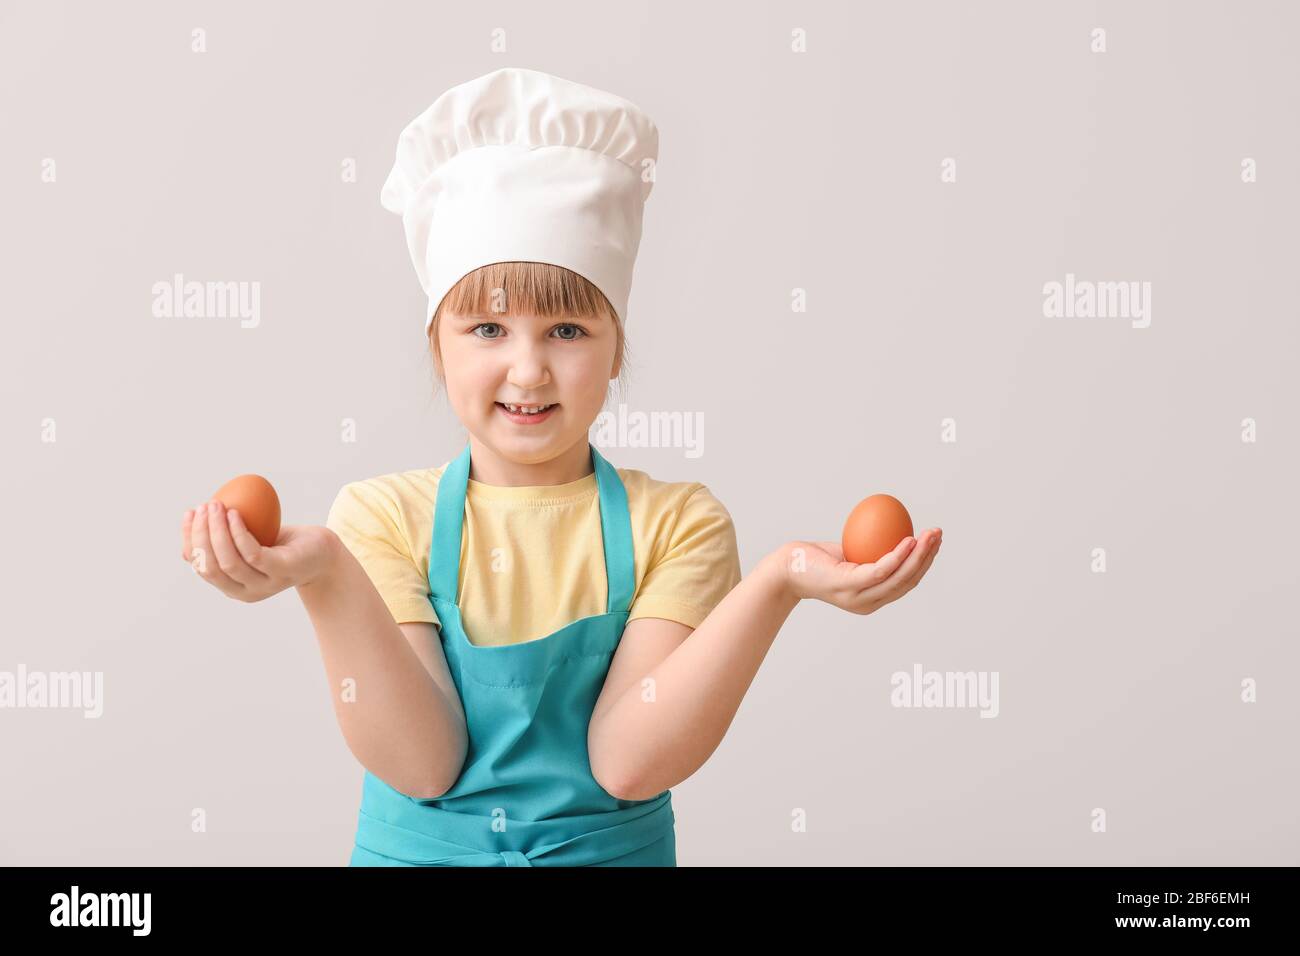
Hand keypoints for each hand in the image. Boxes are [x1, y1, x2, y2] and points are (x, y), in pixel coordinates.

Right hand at [181, 499, 337, 602]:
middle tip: (203, 507)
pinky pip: (253, 554)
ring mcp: (264, 585)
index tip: (189, 514)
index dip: (190, 540)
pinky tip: (235, 513)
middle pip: (210, 567)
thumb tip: (194, 522)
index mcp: (232, 586)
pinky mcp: (281, 572)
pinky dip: (239, 533)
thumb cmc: (281, 545)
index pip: (201, 566)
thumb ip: (225, 539)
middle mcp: (245, 592)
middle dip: (200, 535)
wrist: (321, 553)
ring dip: (217, 531)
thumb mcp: (249, 541)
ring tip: (217, 505)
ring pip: (229, 562)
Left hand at [780, 529, 941, 614]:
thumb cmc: (816, 560)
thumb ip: (868, 551)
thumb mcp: (848, 555)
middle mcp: (869, 603)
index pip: (906, 582)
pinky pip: (880, 570)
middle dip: (928, 557)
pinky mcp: (849, 586)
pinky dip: (898, 555)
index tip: (934, 542)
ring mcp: (859, 597)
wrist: (787, 569)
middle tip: (938, 535)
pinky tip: (908, 540)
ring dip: (919, 555)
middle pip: (908, 581)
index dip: (925, 563)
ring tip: (930, 535)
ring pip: (899, 577)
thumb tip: (892, 529)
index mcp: (872, 598)